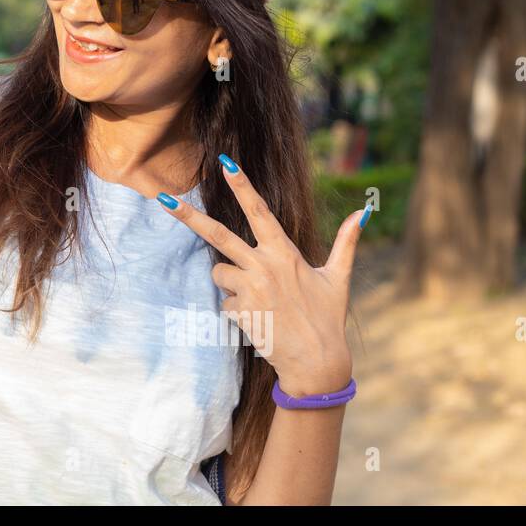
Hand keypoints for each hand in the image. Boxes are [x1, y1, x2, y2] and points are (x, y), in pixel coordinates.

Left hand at [157, 155, 363, 396]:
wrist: (317, 362)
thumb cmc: (328, 318)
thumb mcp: (338, 277)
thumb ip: (345, 243)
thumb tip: (362, 213)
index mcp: (284, 253)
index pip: (259, 211)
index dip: (242, 185)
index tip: (224, 162)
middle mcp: (263, 266)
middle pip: (217, 234)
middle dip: (188, 216)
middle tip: (163, 199)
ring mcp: (249, 288)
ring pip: (219, 273)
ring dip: (231, 282)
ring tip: (261, 300)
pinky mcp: (239, 311)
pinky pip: (225, 302)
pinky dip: (237, 310)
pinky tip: (259, 319)